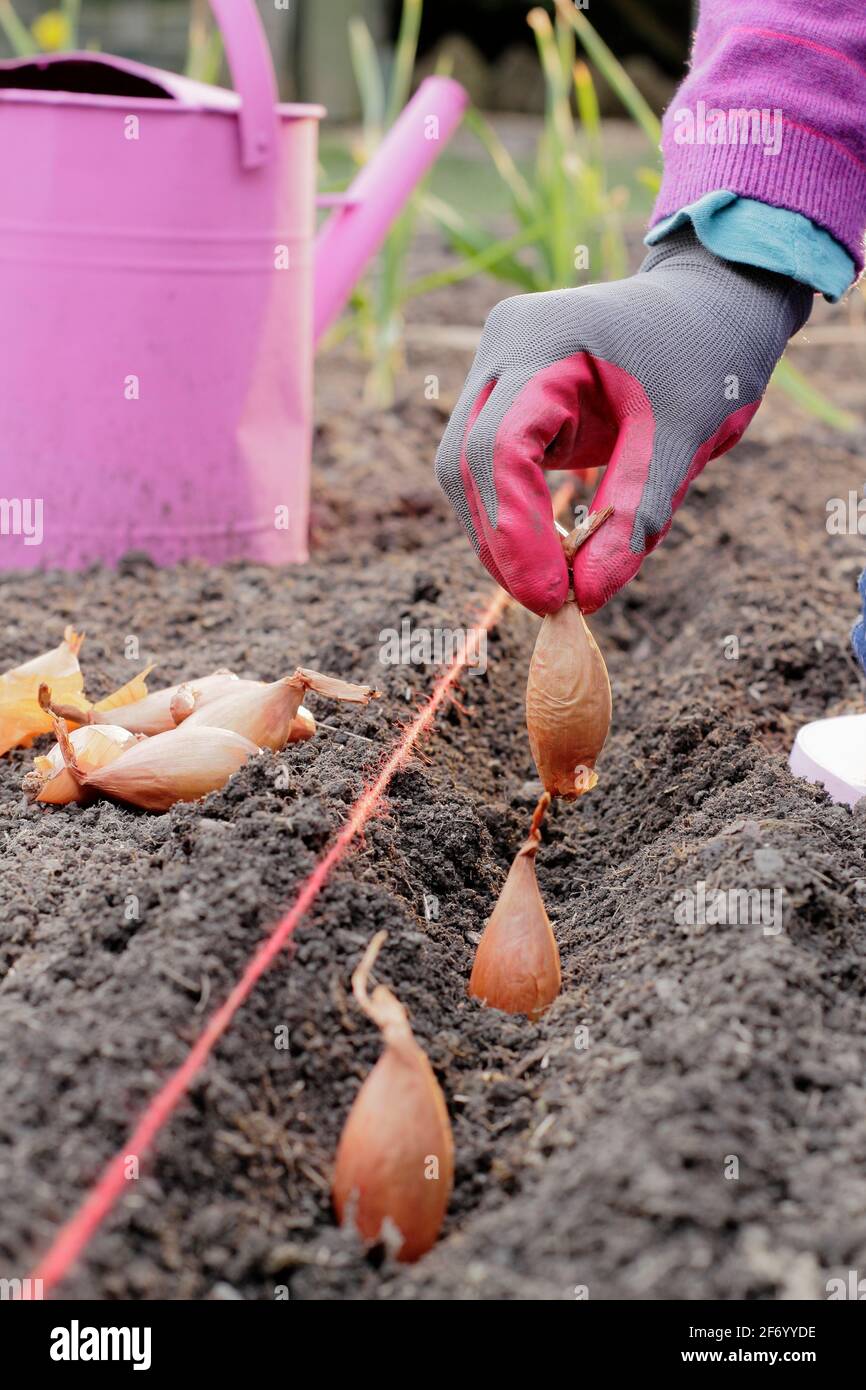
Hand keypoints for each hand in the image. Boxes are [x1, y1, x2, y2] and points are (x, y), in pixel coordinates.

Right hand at [435, 228, 811, 614]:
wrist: (713, 302)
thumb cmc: (708, 354)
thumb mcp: (685, 437)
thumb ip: (633, 515)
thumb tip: (584, 598)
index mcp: (542, 337)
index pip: (498, 447)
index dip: (515, 531)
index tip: (551, 597)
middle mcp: (502, 346)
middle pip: (464, 462)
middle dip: (500, 542)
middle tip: (550, 603)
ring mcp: (496, 368)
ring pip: (465, 471)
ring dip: (501, 536)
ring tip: (553, 584)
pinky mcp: (504, 394)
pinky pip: (488, 467)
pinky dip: (513, 516)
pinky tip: (548, 553)